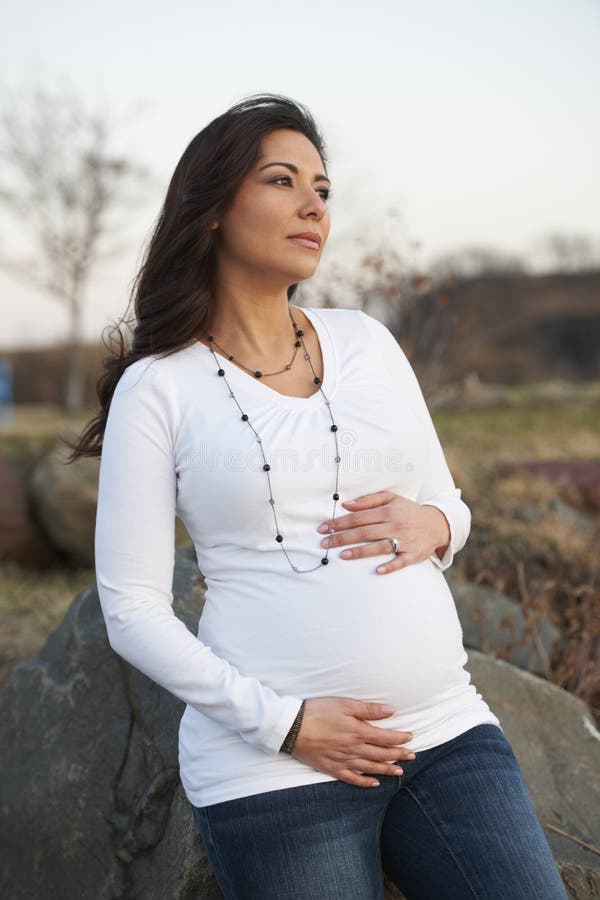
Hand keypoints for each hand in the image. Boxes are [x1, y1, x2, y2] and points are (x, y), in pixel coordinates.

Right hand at [291, 697, 415, 787]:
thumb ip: (369, 709)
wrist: (292, 728)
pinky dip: (365, 782)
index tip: (411, 737)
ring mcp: (344, 761)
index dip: (400, 738)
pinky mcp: (332, 769)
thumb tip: (391, 710)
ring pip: (371, 768)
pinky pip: (353, 779)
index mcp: (359, 732)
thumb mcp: (344, 704)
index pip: (386, 738)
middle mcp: (354, 749)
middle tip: (412, 756)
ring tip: (400, 771)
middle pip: (382, 754)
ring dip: (387, 769)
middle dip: (399, 755)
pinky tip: (374, 784)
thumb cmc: (318, 711)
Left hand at [317, 489, 450, 574]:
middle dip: (343, 537)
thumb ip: (368, 500)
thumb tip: (346, 504)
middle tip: (324, 542)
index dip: (340, 522)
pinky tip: (377, 570)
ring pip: (379, 546)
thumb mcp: (391, 498)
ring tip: (342, 555)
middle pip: (365, 532)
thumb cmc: (408, 511)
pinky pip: (400, 561)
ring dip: (360, 551)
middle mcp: (396, 525)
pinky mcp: (414, 555)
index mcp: (388, 511)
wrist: (437, 524)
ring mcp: (405, 541)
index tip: (323, 528)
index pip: (359, 517)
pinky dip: (390, 566)